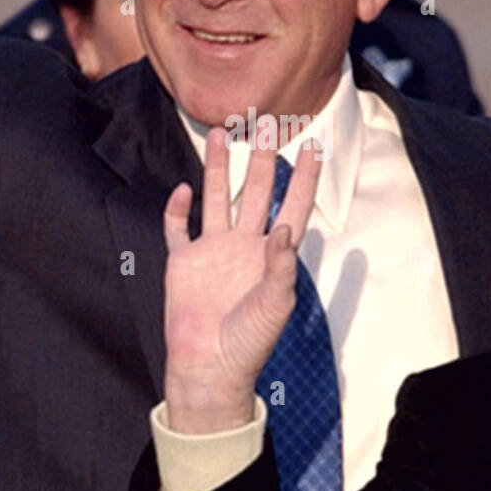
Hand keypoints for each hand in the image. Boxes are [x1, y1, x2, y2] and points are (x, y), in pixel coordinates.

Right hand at [162, 126, 319, 433]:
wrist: (209, 366)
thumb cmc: (249, 342)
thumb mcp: (274, 305)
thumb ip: (279, 267)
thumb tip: (284, 228)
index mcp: (271, 255)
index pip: (292, 206)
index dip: (304, 178)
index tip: (313, 146)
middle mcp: (243, 245)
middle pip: (254, 192)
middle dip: (260, 160)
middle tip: (264, 124)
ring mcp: (212, 251)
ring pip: (216, 198)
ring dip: (216, 168)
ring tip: (219, 134)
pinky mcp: (183, 262)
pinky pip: (178, 229)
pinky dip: (177, 209)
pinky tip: (182, 190)